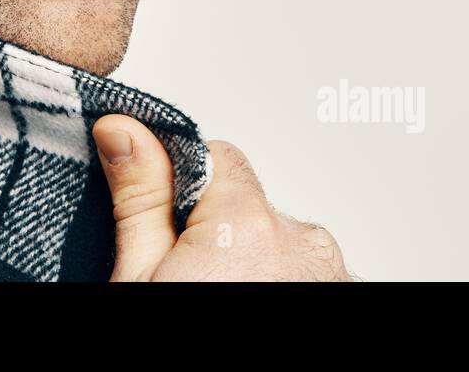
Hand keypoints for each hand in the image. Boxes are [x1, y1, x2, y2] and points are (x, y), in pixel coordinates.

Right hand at [92, 114, 351, 280]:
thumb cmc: (175, 343)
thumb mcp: (137, 278)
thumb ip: (138, 198)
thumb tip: (123, 126)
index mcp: (245, 220)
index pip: (213, 156)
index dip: (179, 189)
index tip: (162, 229)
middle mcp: (301, 240)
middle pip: (247, 202)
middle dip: (217, 229)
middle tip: (184, 277)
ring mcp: (330, 272)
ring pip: (277, 241)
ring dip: (252, 261)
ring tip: (217, 293)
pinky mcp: (345, 291)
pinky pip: (304, 269)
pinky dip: (280, 279)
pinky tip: (246, 298)